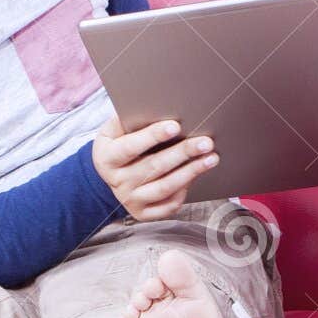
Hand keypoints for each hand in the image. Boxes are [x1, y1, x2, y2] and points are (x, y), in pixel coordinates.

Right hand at [92, 116, 218, 220]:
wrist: (111, 173)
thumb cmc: (120, 143)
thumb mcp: (115, 129)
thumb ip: (130, 119)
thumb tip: (157, 104)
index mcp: (106, 158)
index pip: (130, 147)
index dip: (152, 136)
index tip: (175, 125)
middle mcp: (117, 182)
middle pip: (153, 167)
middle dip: (182, 153)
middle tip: (206, 142)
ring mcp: (130, 200)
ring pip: (164, 188)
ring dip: (191, 172)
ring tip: (211, 158)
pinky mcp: (143, 213)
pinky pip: (168, 205)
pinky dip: (184, 192)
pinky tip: (197, 176)